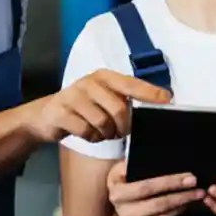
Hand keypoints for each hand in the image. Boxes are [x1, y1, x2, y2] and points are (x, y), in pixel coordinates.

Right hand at [32, 69, 170, 142]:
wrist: (47, 115)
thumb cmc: (84, 107)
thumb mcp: (103, 98)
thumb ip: (124, 100)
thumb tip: (155, 105)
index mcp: (104, 77)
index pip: (130, 84)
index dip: (149, 92)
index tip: (168, 99)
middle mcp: (89, 82)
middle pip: (119, 109)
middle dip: (124, 126)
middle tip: (120, 132)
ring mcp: (73, 96)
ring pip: (103, 122)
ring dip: (106, 134)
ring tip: (102, 132)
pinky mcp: (60, 112)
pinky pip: (86, 131)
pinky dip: (91, 138)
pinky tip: (87, 134)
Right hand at [107, 160, 204, 215]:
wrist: (124, 213)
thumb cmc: (129, 186)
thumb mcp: (128, 172)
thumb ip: (136, 164)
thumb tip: (160, 156)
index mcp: (115, 184)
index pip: (146, 184)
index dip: (168, 181)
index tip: (189, 176)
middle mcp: (118, 202)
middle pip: (155, 197)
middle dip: (178, 189)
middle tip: (196, 184)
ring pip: (161, 209)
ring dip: (181, 201)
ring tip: (197, 194)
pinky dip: (176, 212)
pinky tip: (185, 205)